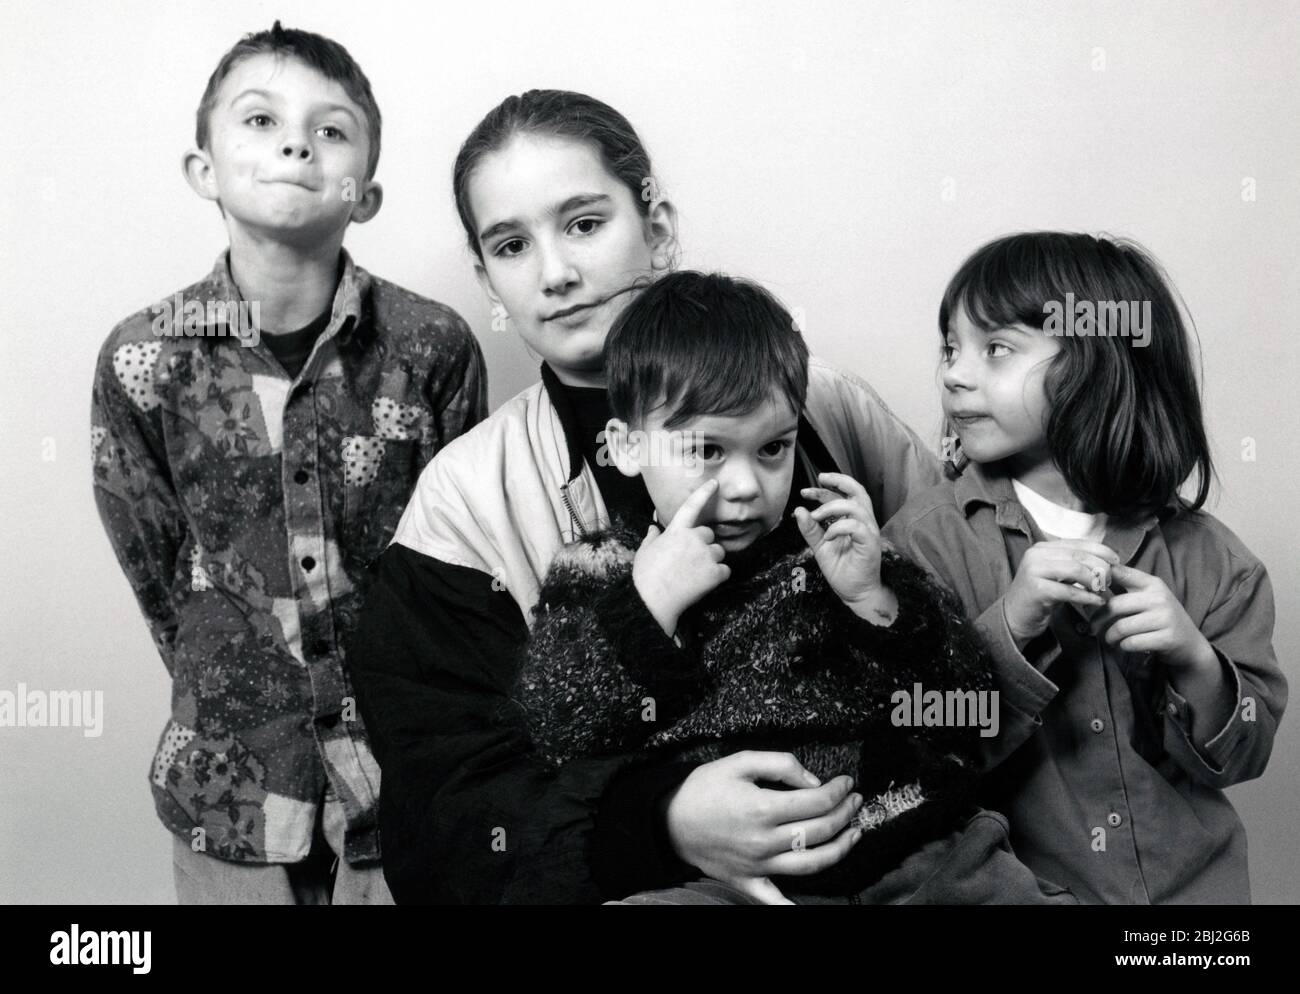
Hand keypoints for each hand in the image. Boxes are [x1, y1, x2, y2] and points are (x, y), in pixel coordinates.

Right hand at [633, 478, 729, 636]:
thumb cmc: (645, 576)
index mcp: (676, 531)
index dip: (704, 493)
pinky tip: (702, 583)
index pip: (692, 506)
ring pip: (719, 552)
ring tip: (695, 574)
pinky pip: (725, 570)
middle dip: (704, 544)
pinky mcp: (715, 572)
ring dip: (712, 560)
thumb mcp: (643, 552)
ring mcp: (706, 555)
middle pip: (709, 534)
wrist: (653, 601)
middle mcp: (693, 538)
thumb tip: (653, 528)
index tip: (715, 483)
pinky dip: (717, 576)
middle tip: (691, 560)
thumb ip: (652, 538)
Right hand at [663, 750, 863, 904]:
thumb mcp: (738, 761)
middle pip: (820, 831)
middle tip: (856, 800)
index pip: (816, 801)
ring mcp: (758, 865)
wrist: (667, 820)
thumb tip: (813, 781)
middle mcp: (764, 841)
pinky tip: (813, 908)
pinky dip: (794, 908)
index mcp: (762, 808)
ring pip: (813, 864)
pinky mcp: (748, 881)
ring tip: (856, 833)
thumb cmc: (703, 788)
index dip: (838, 790)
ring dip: (841, 849)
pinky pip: (775, 900)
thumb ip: (779, 764)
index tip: (847, 782)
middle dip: (845, 813)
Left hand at [793, 473, 894, 623]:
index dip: (823, 490)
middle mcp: (863, 522)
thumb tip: (799, 510)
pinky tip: (827, 536)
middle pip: (858, 491)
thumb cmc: (842, 569)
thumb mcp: (819, 546)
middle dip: (839, 480)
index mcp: (852, 520)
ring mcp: (869, 532)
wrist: (855, 593)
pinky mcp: (870, 544)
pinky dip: (838, 527)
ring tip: (816, 517)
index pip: (841, 495)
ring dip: (831, 507)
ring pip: (855, 506)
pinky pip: (856, 527)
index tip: (804, 492)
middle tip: (820, 480)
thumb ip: (810, 530)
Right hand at [1002, 539, 1120, 643]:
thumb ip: (1074, 563)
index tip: (1116, 561)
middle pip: (1079, 555)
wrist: (1014, 617)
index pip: (1078, 543)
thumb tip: (1105, 559)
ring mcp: (1034, 571)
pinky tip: (1097, 602)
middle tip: (1110, 580)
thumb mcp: (1056, 574)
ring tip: (1102, 591)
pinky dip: (1087, 597)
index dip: (1101, 550)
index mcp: (1042, 548)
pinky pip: (1070, 591)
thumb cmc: (1040, 596)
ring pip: (1075, 569)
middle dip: (1100, 567)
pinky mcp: (1037, 590)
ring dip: (1095, 581)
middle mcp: (1036, 555)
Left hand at [1089, 564, 1215, 669]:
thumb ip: (1121, 590)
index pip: (1119, 573)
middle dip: (1098, 619)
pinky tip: (1125, 646)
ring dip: (1110, 636)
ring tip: (1109, 639)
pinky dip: (1123, 646)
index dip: (1099, 580)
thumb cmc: (1159, 620)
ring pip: (1121, 627)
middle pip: (1114, 605)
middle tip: (1093, 627)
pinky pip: (1132, 642)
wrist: (1189, 645)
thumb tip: (1084, 588)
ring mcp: (1165, 617)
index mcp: (1152, 583)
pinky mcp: (1167, 638)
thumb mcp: (1146, 599)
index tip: (1088, 592)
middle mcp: (1159, 597)